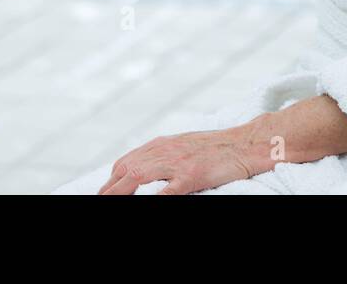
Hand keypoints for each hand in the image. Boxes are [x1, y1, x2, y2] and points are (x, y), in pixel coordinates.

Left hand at [98, 126, 271, 195]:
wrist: (247, 143)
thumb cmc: (219, 148)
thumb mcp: (185, 145)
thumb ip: (164, 155)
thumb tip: (143, 169)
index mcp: (163, 144)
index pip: (126, 162)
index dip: (111, 180)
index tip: (104, 192)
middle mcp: (165, 151)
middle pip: (125, 170)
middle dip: (108, 189)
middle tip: (99, 201)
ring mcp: (177, 162)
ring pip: (138, 177)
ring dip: (119, 192)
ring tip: (108, 203)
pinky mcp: (192, 174)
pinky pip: (166, 190)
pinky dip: (154, 198)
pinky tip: (147, 203)